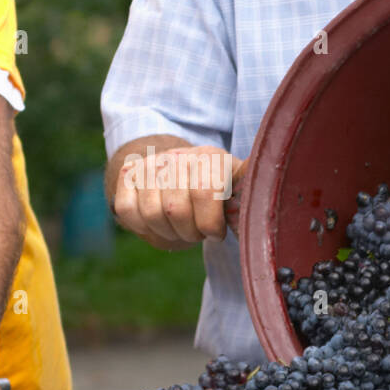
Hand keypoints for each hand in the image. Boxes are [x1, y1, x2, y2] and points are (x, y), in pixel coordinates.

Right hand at [113, 146, 245, 248]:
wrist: (183, 172)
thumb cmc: (220, 193)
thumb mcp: (240, 191)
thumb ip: (249, 195)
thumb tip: (262, 198)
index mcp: (212, 158)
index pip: (205, 192)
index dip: (210, 224)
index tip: (216, 234)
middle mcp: (179, 156)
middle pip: (175, 209)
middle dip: (190, 233)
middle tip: (198, 232)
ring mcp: (150, 164)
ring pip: (151, 214)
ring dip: (168, 232)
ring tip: (182, 228)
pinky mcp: (128, 175)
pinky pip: (127, 211)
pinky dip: (144, 227)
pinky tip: (160, 224)